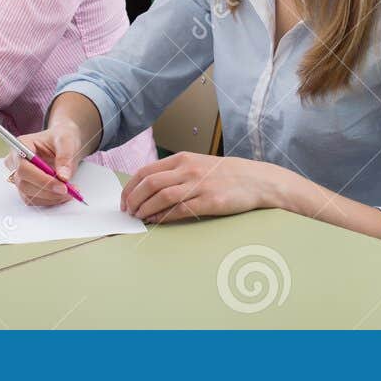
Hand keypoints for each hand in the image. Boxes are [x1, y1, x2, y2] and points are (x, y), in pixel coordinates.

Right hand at [7, 120, 87, 207]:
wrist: (63, 144)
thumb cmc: (61, 138)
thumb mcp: (66, 140)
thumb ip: (65, 156)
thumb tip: (63, 176)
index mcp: (21, 145)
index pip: (23, 167)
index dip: (40, 178)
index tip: (61, 184)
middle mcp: (16, 161)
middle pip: (23, 183)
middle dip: (48, 190)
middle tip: (68, 190)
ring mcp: (19, 176)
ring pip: (28, 194)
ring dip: (50, 197)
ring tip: (69, 191)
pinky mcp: (26, 187)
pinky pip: (34, 200)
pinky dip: (50, 200)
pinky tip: (62, 194)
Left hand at [119, 152, 283, 222]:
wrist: (256, 180)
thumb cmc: (224, 174)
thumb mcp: (197, 165)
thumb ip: (175, 173)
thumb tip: (148, 189)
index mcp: (182, 159)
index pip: (146, 171)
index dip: (130, 188)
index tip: (125, 200)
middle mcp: (188, 170)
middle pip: (150, 183)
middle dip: (133, 200)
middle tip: (128, 212)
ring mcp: (199, 185)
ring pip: (161, 196)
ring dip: (145, 209)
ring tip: (138, 217)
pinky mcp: (209, 201)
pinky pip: (180, 210)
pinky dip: (163, 216)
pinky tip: (155, 221)